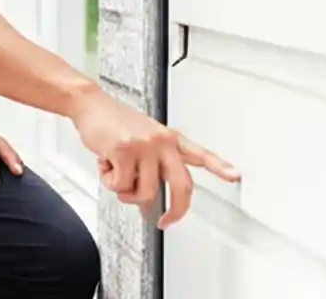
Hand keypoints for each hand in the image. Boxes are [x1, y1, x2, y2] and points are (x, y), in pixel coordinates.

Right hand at [71, 92, 238, 229]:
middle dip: (175, 211)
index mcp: (170, 138)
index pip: (200, 154)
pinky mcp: (124, 151)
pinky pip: (120, 186)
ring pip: (145, 192)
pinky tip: (106, 164)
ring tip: (117, 174)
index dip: (219, 166)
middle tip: (165, 221)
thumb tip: (150, 202)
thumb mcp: (144, 139)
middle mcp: (162, 142)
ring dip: (126, 192)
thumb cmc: (115, 123)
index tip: (234, 176)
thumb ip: (153, 167)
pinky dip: (109, 182)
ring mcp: (144, 146)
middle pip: (181, 186)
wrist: (91, 105)